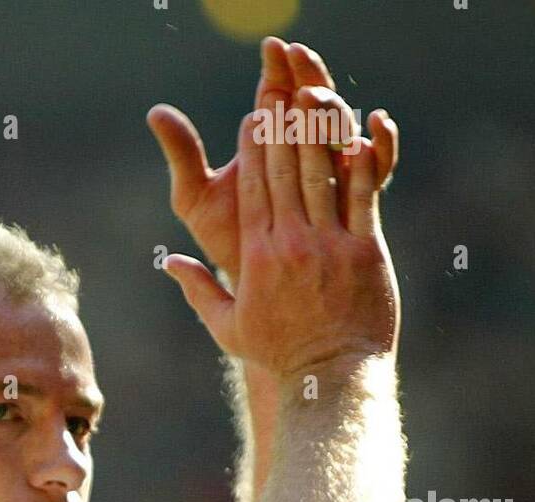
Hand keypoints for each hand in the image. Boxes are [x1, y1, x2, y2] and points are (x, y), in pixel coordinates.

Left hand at [148, 37, 397, 284]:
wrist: (256, 294)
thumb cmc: (225, 248)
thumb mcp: (197, 200)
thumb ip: (183, 155)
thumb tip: (155, 111)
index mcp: (267, 147)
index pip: (275, 99)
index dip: (276, 71)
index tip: (272, 49)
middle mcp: (303, 155)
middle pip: (311, 106)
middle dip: (306, 76)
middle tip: (300, 57)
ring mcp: (334, 174)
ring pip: (342, 131)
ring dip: (334, 107)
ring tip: (319, 96)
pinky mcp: (359, 200)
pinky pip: (378, 167)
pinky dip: (382, 143)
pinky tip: (377, 123)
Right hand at [163, 90, 400, 378]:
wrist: (329, 377)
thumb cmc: (279, 355)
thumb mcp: (228, 327)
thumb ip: (198, 290)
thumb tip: (168, 263)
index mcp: (256, 257)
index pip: (253, 190)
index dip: (254, 148)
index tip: (254, 117)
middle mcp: (291, 244)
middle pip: (283, 172)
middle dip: (281, 128)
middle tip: (281, 92)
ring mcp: (330, 245)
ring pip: (320, 176)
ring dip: (316, 133)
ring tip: (313, 99)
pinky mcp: (366, 250)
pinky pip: (362, 196)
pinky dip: (359, 164)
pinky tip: (356, 135)